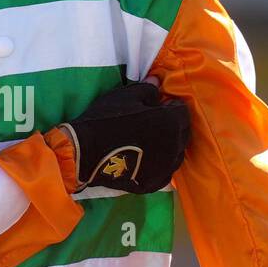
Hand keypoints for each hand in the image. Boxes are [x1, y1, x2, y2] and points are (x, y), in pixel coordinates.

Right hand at [55, 74, 190, 194]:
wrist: (85, 153)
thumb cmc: (107, 119)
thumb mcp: (126, 96)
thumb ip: (148, 89)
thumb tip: (158, 83)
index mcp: (170, 123)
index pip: (183, 112)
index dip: (170, 107)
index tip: (158, 106)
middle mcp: (174, 147)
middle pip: (183, 133)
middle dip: (173, 125)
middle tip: (154, 122)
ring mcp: (164, 168)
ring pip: (176, 154)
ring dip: (169, 146)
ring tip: (151, 141)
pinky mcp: (152, 183)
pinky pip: (165, 173)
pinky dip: (160, 165)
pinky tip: (147, 159)